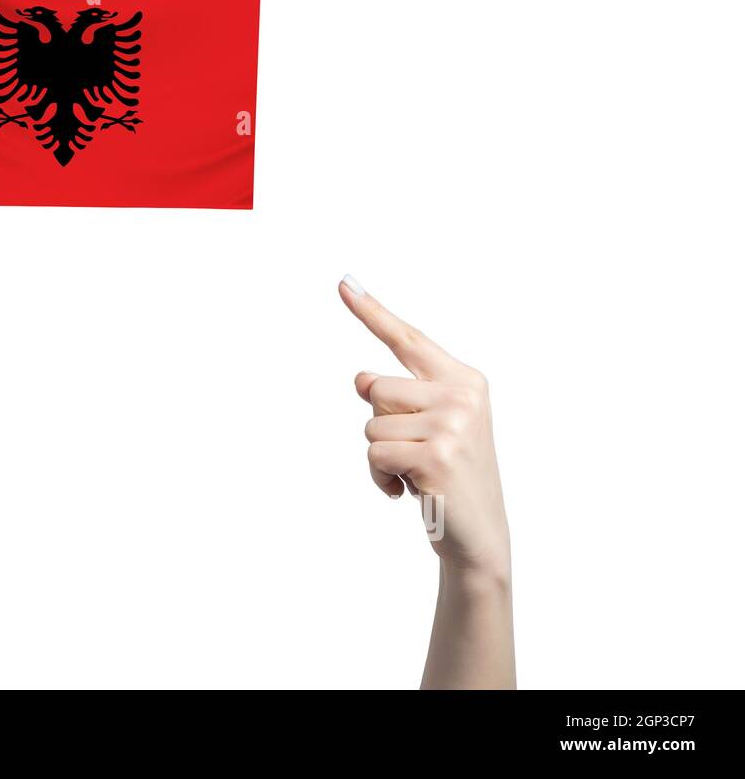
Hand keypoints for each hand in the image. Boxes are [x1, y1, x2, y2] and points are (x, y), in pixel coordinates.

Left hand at [340, 275, 513, 687]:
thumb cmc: (448, 477)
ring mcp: (452, 422)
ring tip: (413, 472)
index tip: (342, 281)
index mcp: (463, 380)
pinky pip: (373, 453)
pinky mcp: (436, 453)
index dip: (370, 310)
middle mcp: (461, 393)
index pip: (407, 338)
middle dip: (380, 422)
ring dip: (379, 455)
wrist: (477, 537)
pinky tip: (407, 492)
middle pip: (373, 386)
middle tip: (413, 451)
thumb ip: (403, 395)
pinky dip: (380, 478)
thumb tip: (362, 378)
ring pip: (369, 423)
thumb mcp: (433, 427)